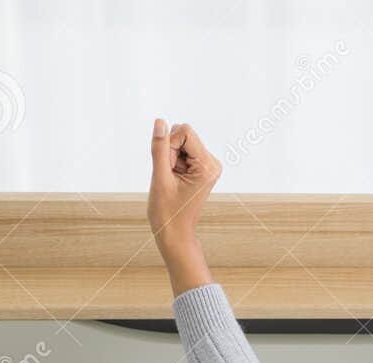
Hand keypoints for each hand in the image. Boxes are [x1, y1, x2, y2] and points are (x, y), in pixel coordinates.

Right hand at [147, 117, 220, 254]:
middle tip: (170, 176)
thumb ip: (160, 147)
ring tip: (172, 179)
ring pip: (180, 142)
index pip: (185, 131)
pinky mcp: (202, 167)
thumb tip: (160, 121)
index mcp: (208, 166)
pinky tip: (174, 179)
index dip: (168, 144)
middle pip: (183, 134)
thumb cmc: (167, 211)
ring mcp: (209, 165)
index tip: (168, 167)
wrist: (176, 232)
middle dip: (170, 151)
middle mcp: (213, 163)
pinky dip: (172, 161)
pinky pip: (181, 150)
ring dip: (170, 157)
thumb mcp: (160, 177)